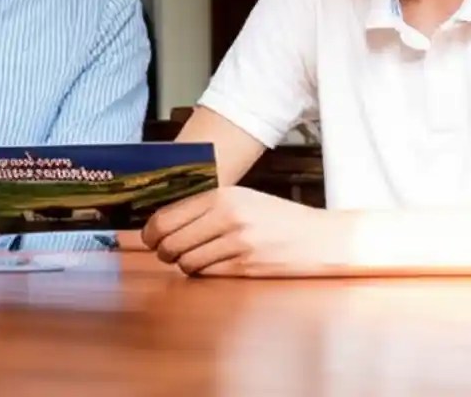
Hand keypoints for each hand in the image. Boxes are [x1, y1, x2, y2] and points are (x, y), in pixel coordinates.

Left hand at [141, 186, 337, 276]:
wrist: (321, 238)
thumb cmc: (279, 218)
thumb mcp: (243, 199)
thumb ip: (207, 206)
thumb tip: (164, 221)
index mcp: (223, 195)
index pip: (167, 216)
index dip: (150, 232)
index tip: (149, 238)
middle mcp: (228, 217)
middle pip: (171, 241)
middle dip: (162, 251)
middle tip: (165, 253)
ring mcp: (238, 243)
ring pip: (186, 262)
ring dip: (183, 265)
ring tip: (191, 259)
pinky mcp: (246, 268)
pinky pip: (206, 275)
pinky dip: (202, 274)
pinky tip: (211, 267)